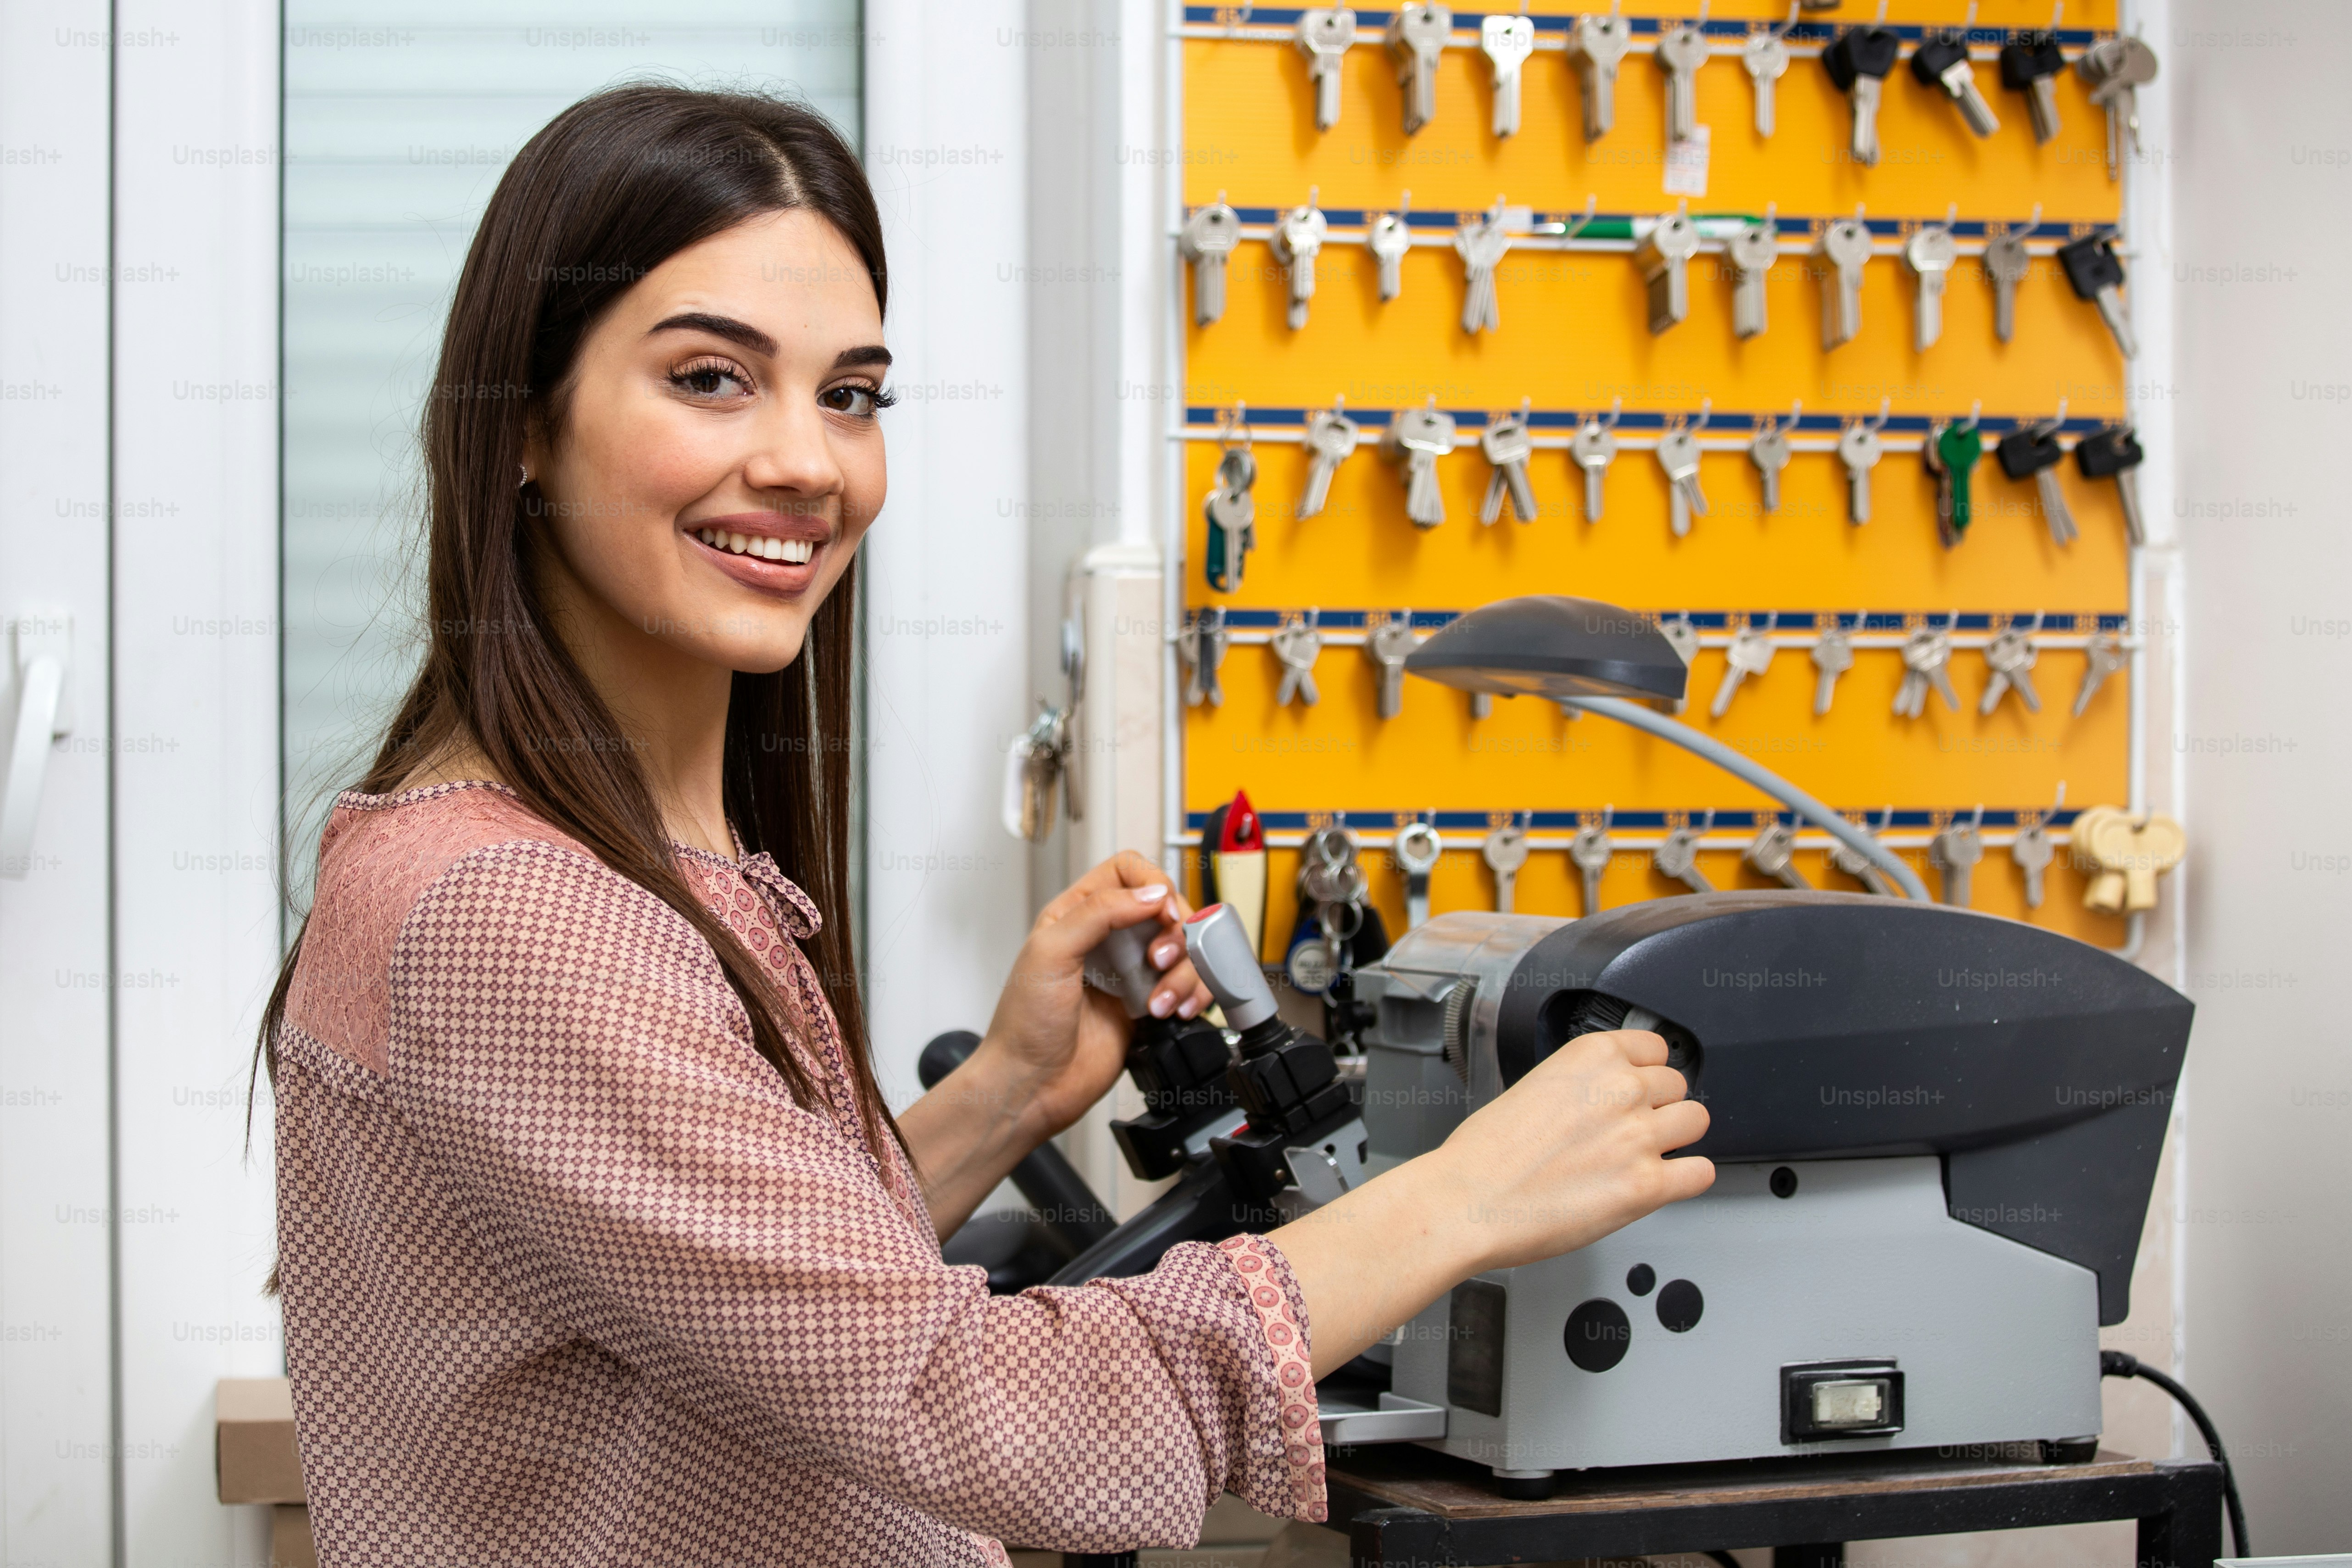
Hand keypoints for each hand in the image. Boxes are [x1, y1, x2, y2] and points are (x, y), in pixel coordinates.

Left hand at [968, 851, 1212, 1146]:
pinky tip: (1174, 1011)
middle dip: (1176, 933)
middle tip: (1158, 960)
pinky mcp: (1148, 1005)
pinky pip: (1188, 987)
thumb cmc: (1024, 1024)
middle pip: (1168, 909)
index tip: (1161, 912)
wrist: (1031, 1085)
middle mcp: (1108, 939)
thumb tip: (1150, 893)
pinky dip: (1193, 996)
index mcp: (1078, 914)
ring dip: (1184, 973)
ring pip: (1185, 949)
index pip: (1129, 872)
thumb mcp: (1050, 952)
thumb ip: (1099, 914)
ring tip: (1161, 1000)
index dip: (1153, 884)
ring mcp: (1131, 973)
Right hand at [1272, 1027, 1711, 1376]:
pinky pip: (1701, 1173)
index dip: (1647, 1071)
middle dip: (1659, 1107)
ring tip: (1648, 1155)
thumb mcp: (1534, 1087)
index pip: (1655, 1047)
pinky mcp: (1647, 1186)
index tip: (1639, 1087)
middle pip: (1677, 1085)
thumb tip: (1604, 1098)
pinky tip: (1665, 1182)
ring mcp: (1639, 1137)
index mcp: (1592, 1056)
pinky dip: (1687, 1178)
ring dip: (1676, 1138)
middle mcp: (1622, 1089)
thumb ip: (1581, 1085)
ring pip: (1695, 1122)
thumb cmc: (1485, 1155)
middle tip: (1633, 1129)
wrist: (1466, 1201)